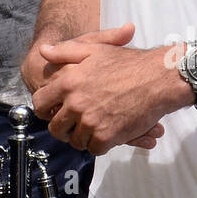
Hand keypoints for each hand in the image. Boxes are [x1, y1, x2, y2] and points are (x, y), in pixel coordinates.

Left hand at [32, 26, 185, 155]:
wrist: (156, 79)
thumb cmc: (127, 63)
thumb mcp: (93, 49)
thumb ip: (65, 52)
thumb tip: (43, 51)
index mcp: (68, 82)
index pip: (40, 104)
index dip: (45, 109)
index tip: (53, 112)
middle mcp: (75, 103)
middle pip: (55, 128)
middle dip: (63, 128)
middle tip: (74, 125)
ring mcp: (90, 122)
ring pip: (75, 141)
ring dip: (82, 137)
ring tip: (93, 127)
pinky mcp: (106, 136)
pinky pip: (94, 149)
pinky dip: (99, 144)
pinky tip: (107, 132)